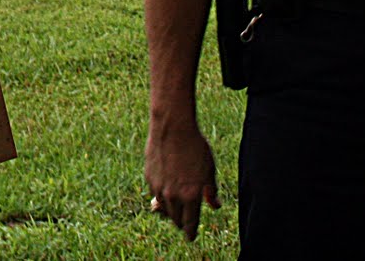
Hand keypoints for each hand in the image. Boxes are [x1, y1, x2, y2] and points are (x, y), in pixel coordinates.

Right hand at [145, 120, 220, 240]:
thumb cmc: (195, 147)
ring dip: (170, 210)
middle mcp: (173, 196)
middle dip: (181, 222)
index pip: (190, 224)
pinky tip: (167, 186)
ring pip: (164, 208)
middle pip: (175, 220)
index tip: (191, 237)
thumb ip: (211, 191)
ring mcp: (158, 188)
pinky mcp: (149, 178)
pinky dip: (161, 195)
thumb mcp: (209, 170)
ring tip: (177, 204)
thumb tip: (214, 205)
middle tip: (186, 219)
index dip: (190, 233)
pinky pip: (155, 194)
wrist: (172, 127)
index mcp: (191, 196)